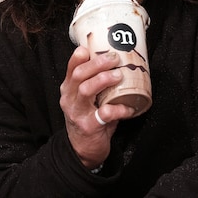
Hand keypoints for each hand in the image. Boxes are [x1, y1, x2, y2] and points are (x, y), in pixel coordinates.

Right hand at [60, 45, 136, 169]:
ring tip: (118, 76)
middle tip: (114, 58)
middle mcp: (69, 99)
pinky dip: (119, 109)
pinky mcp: (89, 126)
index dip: (80, 55)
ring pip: (86, 90)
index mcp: (68, 90)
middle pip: (78, 74)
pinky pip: (104, 113)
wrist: (82, 151)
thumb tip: (119, 64)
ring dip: (103, 80)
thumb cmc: (88, 120)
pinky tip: (129, 108)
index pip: (71, 67)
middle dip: (97, 63)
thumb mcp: (86, 100)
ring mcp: (77, 113)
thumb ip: (95, 83)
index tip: (93, 47)